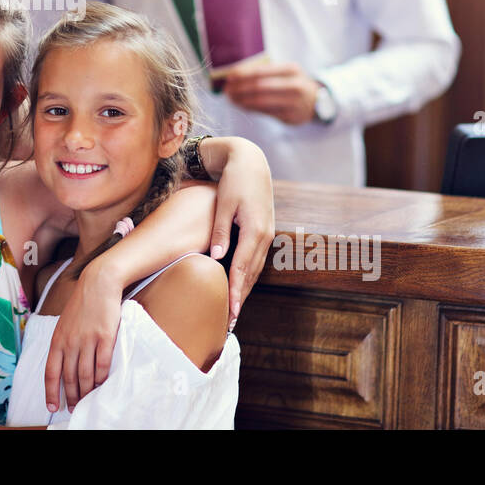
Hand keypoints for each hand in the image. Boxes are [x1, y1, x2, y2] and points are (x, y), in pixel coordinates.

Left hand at [44, 262, 121, 411]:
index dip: (51, 392)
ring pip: (85, 375)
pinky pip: (102, 364)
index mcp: (57, 340)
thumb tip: (61, 367)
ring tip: (87, 401)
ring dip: (86, 392)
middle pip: (69, 378)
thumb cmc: (81, 305)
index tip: (52, 408)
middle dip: (71, 396)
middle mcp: (70, 342)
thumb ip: (62, 344)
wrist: (98, 284)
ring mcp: (88, 340)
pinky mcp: (105, 337)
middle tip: (74, 408)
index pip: (51, 372)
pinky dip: (101, 379)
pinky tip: (101, 385)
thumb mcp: (64, 324)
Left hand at [209, 143, 274, 327]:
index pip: (242, 268)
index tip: (229, 312)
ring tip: (233, 311)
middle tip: (229, 322)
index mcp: (254, 230)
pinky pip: (256, 260)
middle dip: (240, 298)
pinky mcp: (264, 232)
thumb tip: (217, 258)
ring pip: (255, 269)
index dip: (235, 291)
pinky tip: (239, 286)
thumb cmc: (234, 181)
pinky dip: (247, 276)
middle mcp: (265, 236)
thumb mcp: (224, 204)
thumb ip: (220, 231)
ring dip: (244, 290)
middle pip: (251, 274)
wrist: (251, 162)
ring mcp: (267, 234)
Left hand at [222, 61, 319, 124]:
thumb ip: (264, 73)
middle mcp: (295, 85)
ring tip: (230, 98)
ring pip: (261, 102)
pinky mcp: (290, 117)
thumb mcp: (285, 72)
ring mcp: (294, 103)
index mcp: (291, 70)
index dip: (243, 74)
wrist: (316, 101)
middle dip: (240, 88)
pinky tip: (241, 105)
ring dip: (242, 100)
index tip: (229, 77)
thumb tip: (234, 76)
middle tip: (226, 90)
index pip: (261, 71)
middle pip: (260, 87)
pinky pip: (265, 112)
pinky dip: (250, 108)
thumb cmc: (293, 83)